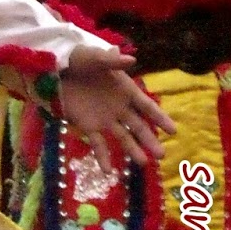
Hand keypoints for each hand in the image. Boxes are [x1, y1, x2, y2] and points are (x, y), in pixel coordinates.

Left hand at [61, 48, 174, 170]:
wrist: (58, 69)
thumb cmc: (81, 60)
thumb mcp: (95, 58)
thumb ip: (112, 61)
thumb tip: (132, 59)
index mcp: (126, 91)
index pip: (146, 107)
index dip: (159, 118)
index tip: (172, 130)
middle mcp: (120, 108)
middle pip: (138, 127)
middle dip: (150, 140)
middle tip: (161, 155)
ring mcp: (105, 119)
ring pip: (122, 137)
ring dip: (132, 150)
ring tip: (143, 163)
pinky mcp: (88, 126)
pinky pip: (98, 144)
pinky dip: (103, 157)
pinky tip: (108, 172)